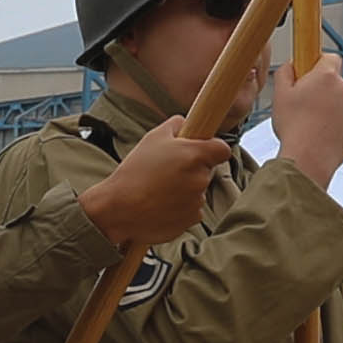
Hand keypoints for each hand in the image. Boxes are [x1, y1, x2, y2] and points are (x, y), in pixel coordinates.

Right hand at [80, 117, 231, 253]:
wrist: (120, 209)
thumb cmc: (135, 172)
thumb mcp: (152, 138)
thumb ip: (175, 125)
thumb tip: (186, 123)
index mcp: (195, 155)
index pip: (223, 149)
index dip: (213, 149)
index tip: (203, 151)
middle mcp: (201, 178)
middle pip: (207, 170)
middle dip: (192, 170)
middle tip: (168, 171)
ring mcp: (198, 201)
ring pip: (198, 191)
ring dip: (185, 190)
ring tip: (159, 190)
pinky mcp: (192, 219)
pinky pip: (192, 209)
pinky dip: (180, 208)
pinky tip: (161, 204)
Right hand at [266, 55, 342, 190]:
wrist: (308, 159)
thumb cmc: (293, 126)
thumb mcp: (279, 94)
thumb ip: (285, 72)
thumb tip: (291, 66)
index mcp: (327, 76)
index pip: (330, 57)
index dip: (318, 63)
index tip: (308, 74)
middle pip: (334, 81)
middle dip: (322, 89)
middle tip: (303, 103)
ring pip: (340, 101)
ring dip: (329, 107)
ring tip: (310, 123)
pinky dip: (335, 123)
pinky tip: (319, 134)